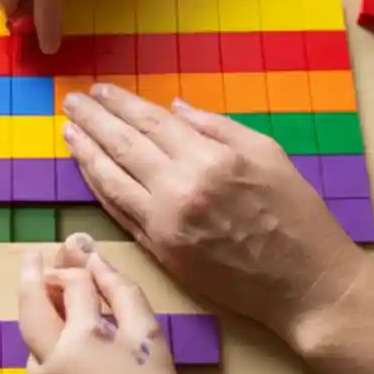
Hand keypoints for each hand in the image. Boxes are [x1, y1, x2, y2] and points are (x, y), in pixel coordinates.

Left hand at [19, 237, 271, 373]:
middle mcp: (51, 362)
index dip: (77, 271)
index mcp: (82, 341)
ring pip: (33, 337)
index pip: (72, 288)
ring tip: (62, 303)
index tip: (81, 257)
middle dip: (31, 276)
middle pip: (31, 308)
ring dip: (44, 318)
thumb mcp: (144, 331)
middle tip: (33, 254)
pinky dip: (48, 351)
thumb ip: (118, 289)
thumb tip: (93, 259)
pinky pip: (37, 364)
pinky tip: (73, 353)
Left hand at [62, 84, 372, 341]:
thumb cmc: (296, 214)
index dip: (121, 104)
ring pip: (112, 180)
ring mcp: (165, 223)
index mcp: (209, 158)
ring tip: (68, 131)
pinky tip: (87, 171)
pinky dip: (99, 189)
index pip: (151, 123)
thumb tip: (174, 108)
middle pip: (123, 146)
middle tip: (70, 102)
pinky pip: (119, 213)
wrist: (304, 283)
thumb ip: (217, 127)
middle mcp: (180, 188)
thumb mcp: (268, 154)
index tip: (99, 90)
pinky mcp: (160, 252)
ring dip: (85, 153)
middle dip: (93, 121)